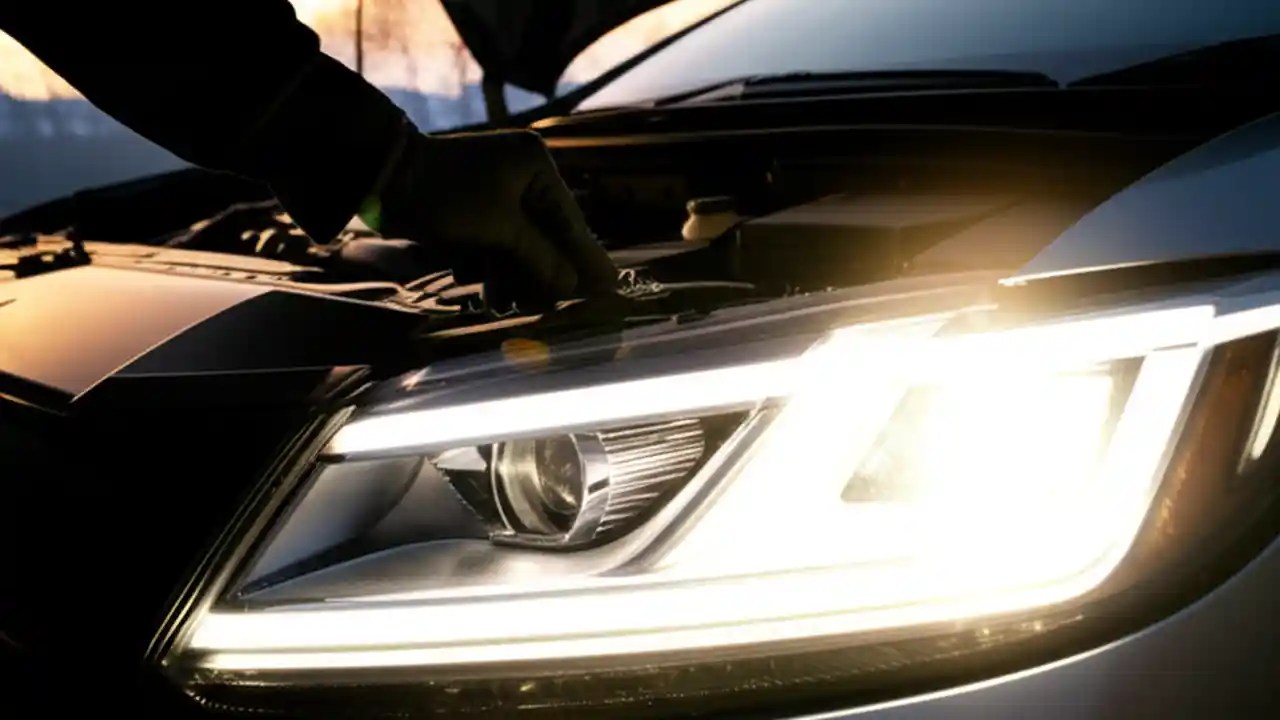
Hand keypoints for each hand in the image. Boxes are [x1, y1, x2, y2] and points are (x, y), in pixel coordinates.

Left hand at [373, 129, 617, 309]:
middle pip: (547, 236)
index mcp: (535, 167)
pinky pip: (497, 246)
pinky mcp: (474, 213)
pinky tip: (496, 298)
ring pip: (520, 246)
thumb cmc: (446, 196)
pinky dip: (495, 270)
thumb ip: (540, 257)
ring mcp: (497, 195)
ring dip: (519, 278)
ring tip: (518, 308)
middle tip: (563, 309)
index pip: (570, 222)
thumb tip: (573, 285)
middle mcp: (522, 178)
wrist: (383, 180)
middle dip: (548, 274)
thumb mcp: (500, 229)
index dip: (587, 259)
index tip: (610, 288)